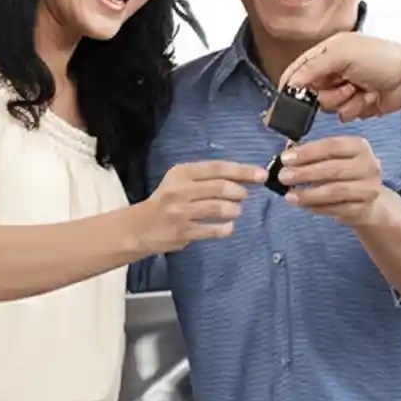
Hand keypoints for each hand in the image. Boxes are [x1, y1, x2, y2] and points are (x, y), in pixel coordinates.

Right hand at [133, 160, 266, 253]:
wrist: (139, 227)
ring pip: (219, 208)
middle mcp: (180, 190)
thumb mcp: (181, 181)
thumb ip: (207, 178)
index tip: (261, 175)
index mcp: (181, 173)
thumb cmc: (167, 201)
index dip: (242, 171)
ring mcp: (181, 212)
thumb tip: (244, 178)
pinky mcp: (183, 232)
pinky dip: (225, 228)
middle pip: (221, 187)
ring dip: (234, 210)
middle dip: (239, 192)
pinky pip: (213, 230)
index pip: (217, 168)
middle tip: (243, 196)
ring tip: (235, 211)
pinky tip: (227, 226)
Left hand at [278, 136, 384, 226]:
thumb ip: (312, 155)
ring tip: (289, 196)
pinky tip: (304, 205)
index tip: (286, 159)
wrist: (367, 199)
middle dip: (304, 173)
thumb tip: (287, 157)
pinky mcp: (364, 208)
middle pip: (333, 169)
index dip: (307, 152)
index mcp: (359, 146)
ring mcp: (368, 188)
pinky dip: (317, 207)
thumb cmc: (343, 173)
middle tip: (284, 177)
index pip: (332, 146)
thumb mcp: (332, 158)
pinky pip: (337, 208)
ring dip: (308, 194)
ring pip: (335, 191)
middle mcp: (368, 166)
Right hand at [279, 32, 400, 121]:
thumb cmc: (382, 58)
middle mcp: (335, 70)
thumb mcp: (343, 55)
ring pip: (328, 106)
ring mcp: (346, 88)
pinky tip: (369, 98)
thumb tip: (291, 81)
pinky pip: (344, 114)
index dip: (291, 82)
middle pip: (312, 91)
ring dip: (345, 100)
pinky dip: (357, 108)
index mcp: (329, 51)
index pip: (300, 68)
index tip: (285, 97)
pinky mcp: (357, 104)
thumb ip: (313, 67)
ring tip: (360, 90)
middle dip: (329, 91)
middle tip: (345, 84)